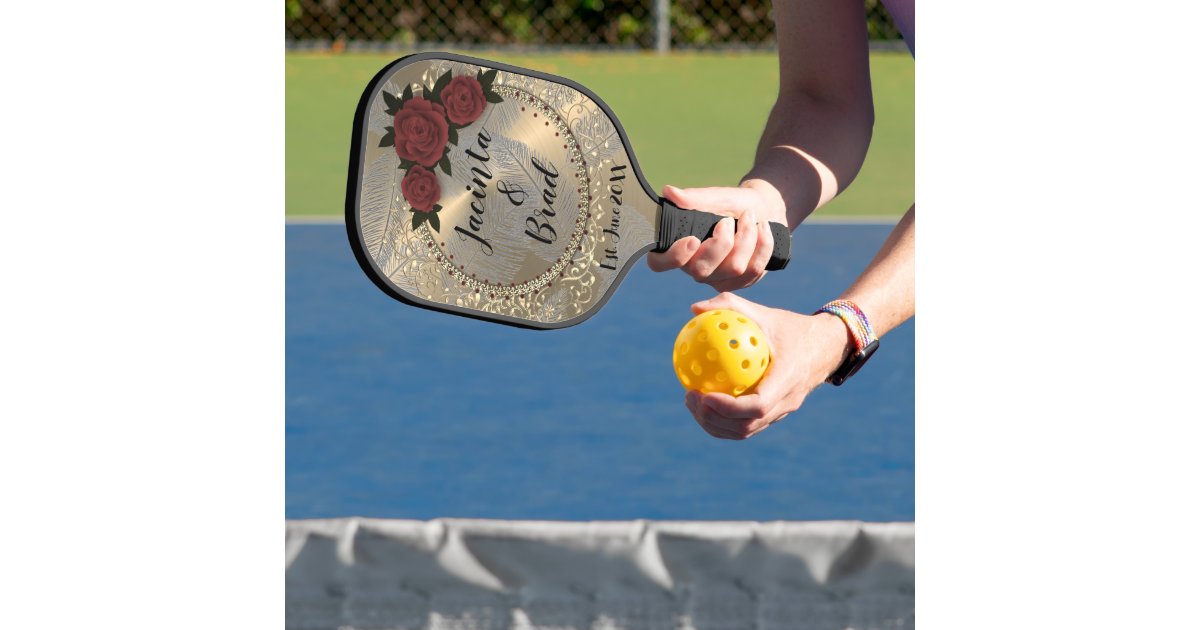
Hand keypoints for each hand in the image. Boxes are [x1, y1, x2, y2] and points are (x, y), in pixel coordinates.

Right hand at [646, 182, 786, 291]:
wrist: (762, 210)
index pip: (660, 263)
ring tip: (749, 217)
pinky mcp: (740, 282)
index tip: (692, 239)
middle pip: (701, 270)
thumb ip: (694, 197)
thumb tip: (669, 191)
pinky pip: (753, 271)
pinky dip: (762, 245)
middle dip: (722, 243)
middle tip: (728, 220)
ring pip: (733, 269)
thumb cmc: (732, 203)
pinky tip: (763, 228)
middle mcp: (694, 267)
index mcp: (679, 246)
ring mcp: (717, 278)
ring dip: (746, 238)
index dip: (673, 257)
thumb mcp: (716, 197)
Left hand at [682, 292, 852, 439]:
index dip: (728, 407)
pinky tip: (704, 401)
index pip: (758, 405)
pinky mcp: (776, 415)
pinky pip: (747, 425)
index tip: (704, 394)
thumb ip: (731, 306)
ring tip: (692, 401)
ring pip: (745, 431)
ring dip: (715, 424)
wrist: (826, 347)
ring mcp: (782, 412)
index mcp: (788, 379)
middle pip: (747, 426)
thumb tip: (694, 309)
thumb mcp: (765, 313)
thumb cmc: (791, 328)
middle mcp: (787, 401)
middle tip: (690, 396)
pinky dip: (723, 420)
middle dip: (713, 418)